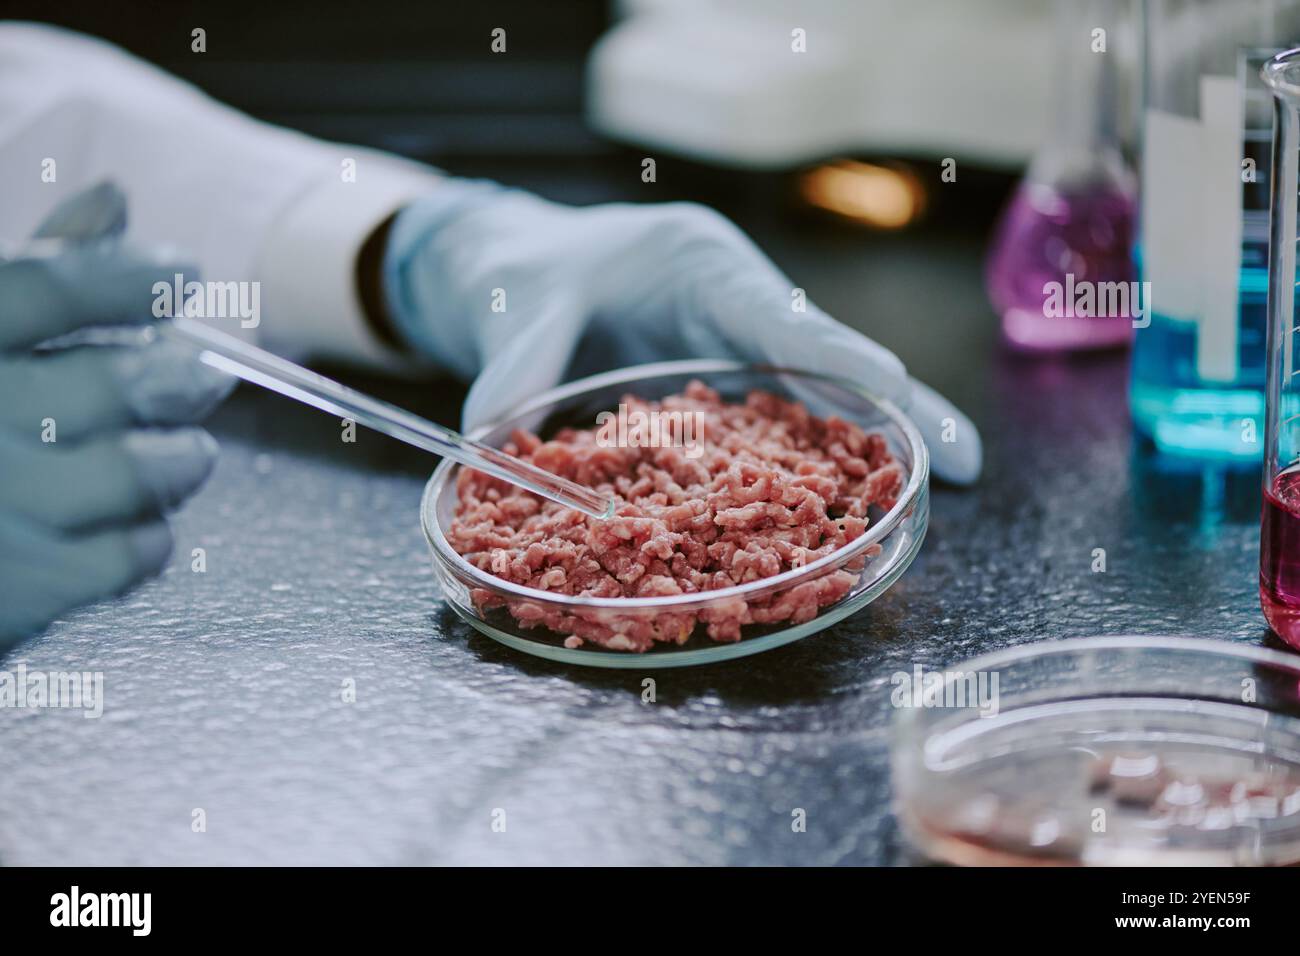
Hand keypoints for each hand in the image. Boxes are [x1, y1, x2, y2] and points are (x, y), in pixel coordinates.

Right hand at [0, 183, 230, 648]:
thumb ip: (34, 276)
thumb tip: (115, 195)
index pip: (51, 287)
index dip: (133, 274)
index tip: (184, 271)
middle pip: (120, 382)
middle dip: (184, 379)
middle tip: (204, 377)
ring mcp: (0, 506)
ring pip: (144, 472)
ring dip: (182, 461)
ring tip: (183, 455)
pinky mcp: (24, 588)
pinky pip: (134, 552)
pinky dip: (150, 536)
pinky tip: (133, 523)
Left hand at [381, 183, 980, 484]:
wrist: (531, 268)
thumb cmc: (533, 270)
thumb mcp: (517, 304)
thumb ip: (515, 363)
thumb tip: (491, 436)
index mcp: (697, 264)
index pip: (772, 311)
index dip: (829, 352)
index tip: (885, 383)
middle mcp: (735, 302)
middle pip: (826, 355)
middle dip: (895, 403)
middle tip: (961, 458)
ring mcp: (741, 344)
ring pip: (821, 392)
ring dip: (879, 437)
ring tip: (947, 483)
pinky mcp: (731, 381)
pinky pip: (787, 417)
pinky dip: (826, 453)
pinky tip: (861, 496)